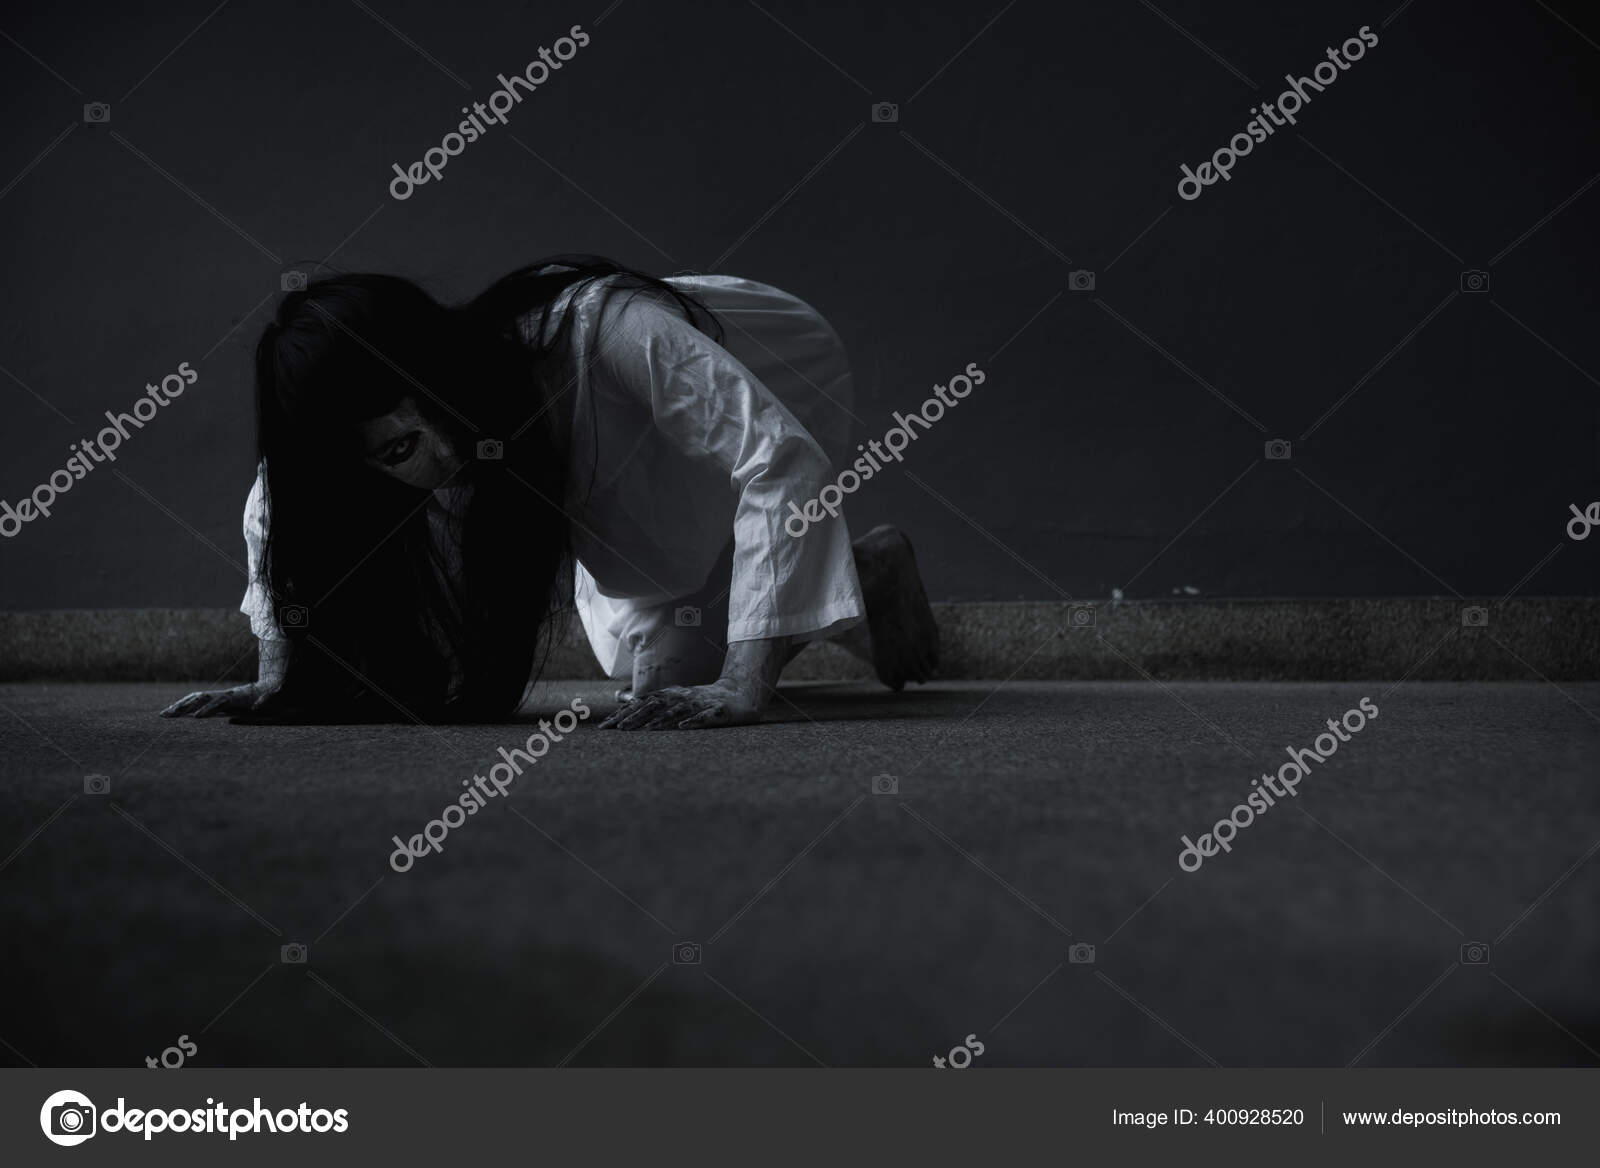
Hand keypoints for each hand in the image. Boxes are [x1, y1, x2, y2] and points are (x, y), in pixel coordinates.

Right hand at [159, 682, 273, 717]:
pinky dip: (182, 706)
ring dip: (179, 706)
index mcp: (234, 697)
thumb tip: (259, 705)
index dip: (208, 709)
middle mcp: (221, 695)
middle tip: (170, 715)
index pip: (218, 703)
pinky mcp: (212, 699)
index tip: (197, 717)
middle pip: (200, 699)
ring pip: (193, 699)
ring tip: (163, 715)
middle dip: (185, 707)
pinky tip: (171, 713)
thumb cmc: (268, 696)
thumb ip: (265, 700)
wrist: (265, 687)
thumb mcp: (270, 697)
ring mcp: (215, 695)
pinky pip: (193, 701)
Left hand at [598, 680, 760, 729]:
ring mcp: (699, 703)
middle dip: (635, 717)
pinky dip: (692, 721)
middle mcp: (682, 697)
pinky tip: (681, 728)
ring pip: (676, 711)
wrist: (739, 694)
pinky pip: (703, 717)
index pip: (643, 703)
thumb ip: (656, 703)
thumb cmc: (705, 700)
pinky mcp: (717, 712)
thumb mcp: (678, 699)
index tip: (606, 726)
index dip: (624, 713)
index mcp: (671, 695)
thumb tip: (629, 705)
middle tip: (617, 729)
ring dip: (659, 720)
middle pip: (654, 706)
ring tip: (643, 730)